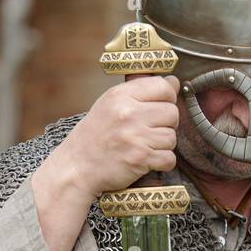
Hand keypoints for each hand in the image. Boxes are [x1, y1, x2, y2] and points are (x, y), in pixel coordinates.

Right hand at [30, 75, 179, 250]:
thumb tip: (174, 83)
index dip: (168, 98)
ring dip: (163, 145)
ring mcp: (135, 136)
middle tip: (151, 131)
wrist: (77, 166)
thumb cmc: (95, 136)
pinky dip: (162, 163)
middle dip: (167, 124)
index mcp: (121, 95)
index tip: (160, 107)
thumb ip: (139, 93)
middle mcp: (129, 113)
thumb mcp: (109, 104)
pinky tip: (148, 161)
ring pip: (172, 137)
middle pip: (172, 113)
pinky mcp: (140, 159)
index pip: (164, 87)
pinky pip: (169, 158)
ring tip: (145, 146)